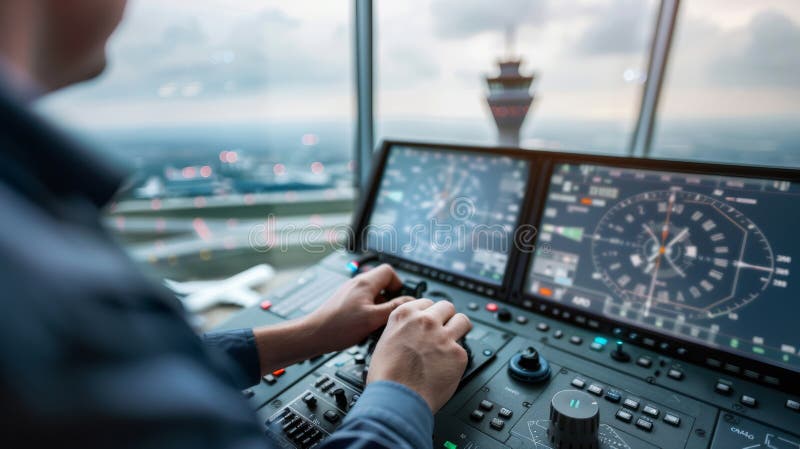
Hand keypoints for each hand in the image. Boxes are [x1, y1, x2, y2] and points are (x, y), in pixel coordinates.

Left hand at [253, 264, 413, 373]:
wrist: (313, 335)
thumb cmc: (338, 327)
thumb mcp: (373, 319)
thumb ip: (394, 309)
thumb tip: (410, 302)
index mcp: (365, 283)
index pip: (389, 271)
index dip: (399, 284)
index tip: (400, 300)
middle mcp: (356, 284)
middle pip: (382, 283)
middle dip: (389, 299)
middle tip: (389, 314)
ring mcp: (349, 293)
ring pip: (373, 295)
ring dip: (379, 308)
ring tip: (376, 323)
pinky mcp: (344, 303)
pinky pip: (364, 303)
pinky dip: (368, 313)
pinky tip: (365, 328)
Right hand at [366, 299, 471, 412]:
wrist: (396, 399)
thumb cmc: (386, 377)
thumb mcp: (385, 341)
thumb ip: (402, 330)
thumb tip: (411, 333)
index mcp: (404, 315)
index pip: (426, 302)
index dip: (429, 313)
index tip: (432, 319)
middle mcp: (425, 321)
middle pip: (446, 307)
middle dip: (446, 318)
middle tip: (445, 329)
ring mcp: (443, 336)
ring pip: (462, 321)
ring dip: (459, 329)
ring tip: (455, 341)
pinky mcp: (458, 354)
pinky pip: (464, 350)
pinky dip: (458, 359)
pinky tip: (447, 367)